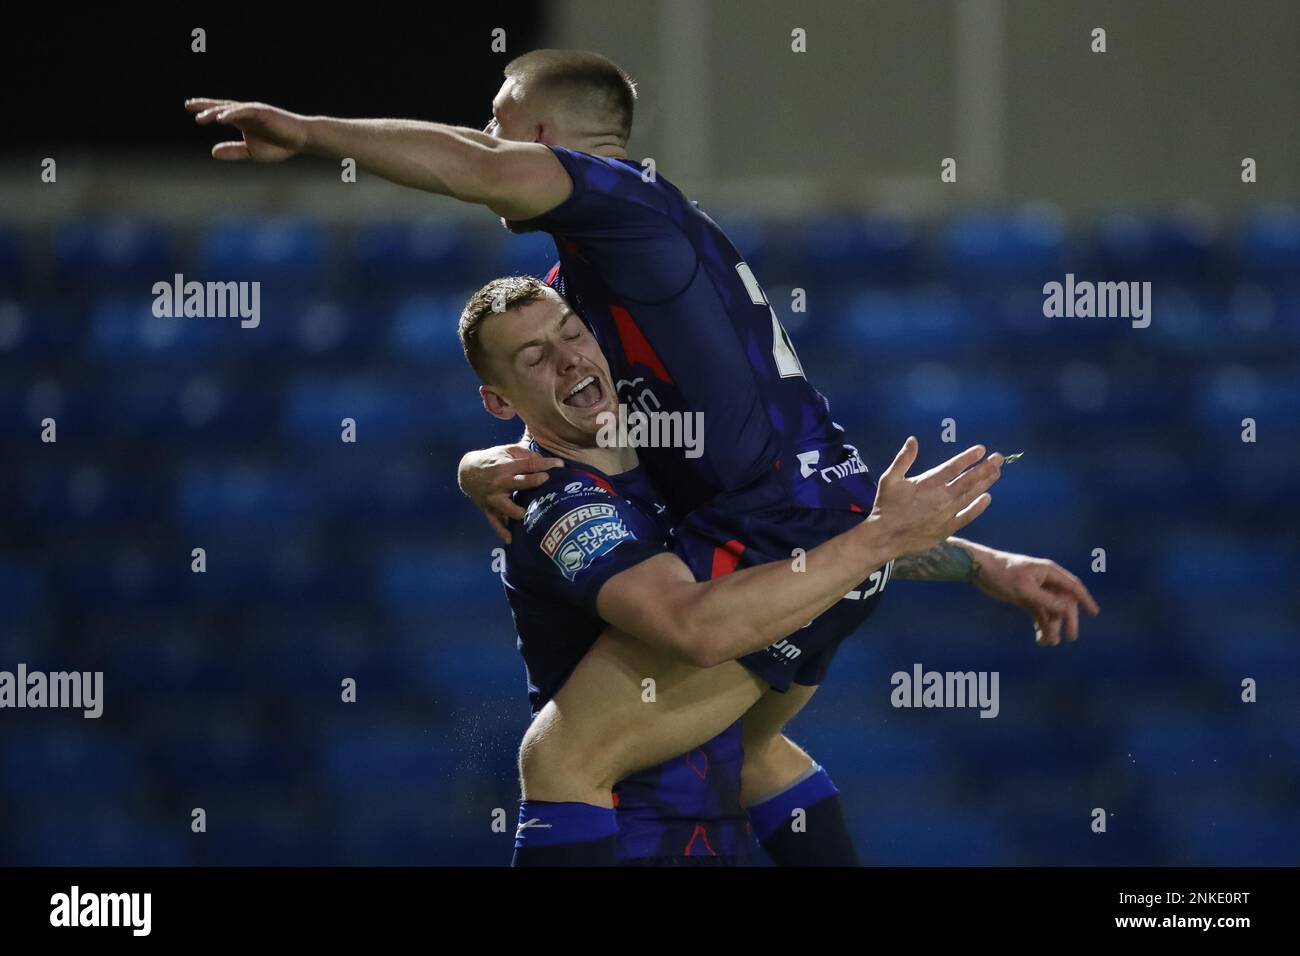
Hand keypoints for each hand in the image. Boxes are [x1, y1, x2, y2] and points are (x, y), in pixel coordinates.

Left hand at [185, 98, 310, 161]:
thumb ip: (233, 151)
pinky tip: (222, 118)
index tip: (189, 108)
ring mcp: (253, 111)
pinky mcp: (262, 112)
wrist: (300, 140)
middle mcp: (245, 113)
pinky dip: (233, 114)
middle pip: (221, 107)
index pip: (220, 112)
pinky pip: (244, 112)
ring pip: (230, 109)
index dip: (206, 110)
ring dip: (216, 112)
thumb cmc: (279, 145)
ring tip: (202, 118)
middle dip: (205, 107)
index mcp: (242, 121)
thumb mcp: (251, 152)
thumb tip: (212, 152)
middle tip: (189, 107)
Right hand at [458, 445, 563, 543]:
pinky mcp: (489, 509)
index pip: (528, 464)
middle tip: (546, 480)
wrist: (467, 471)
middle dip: (533, 481)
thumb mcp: (507, 450)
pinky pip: (495, 522)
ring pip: (507, 507)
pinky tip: (511, 539)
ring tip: (530, 514)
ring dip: (518, 511)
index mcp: (506, 466)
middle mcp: (500, 482)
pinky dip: (502, 531)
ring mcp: (494, 498)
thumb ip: (526, 455)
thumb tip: (546, 462)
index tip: (560, 465)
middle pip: (519, 483)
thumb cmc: (493, 459)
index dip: (545, 464)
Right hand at [871, 437, 1001, 555]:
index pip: (953, 466)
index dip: (968, 457)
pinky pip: (967, 515)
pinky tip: (987, 498)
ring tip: (997, 473)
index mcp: (928, 482)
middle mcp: (942, 496)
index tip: (981, 449)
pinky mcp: (948, 527)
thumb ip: (903, 459)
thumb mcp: (889, 479)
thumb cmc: (886, 506)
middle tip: (998, 458)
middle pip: (968, 479)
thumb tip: (913, 440)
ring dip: (985, 483)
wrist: (885, 536)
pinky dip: (978, 507)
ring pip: (971, 495)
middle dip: (985, 467)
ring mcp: (947, 513)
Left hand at [966, 545, 1100, 645]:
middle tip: (1070, 638)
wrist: (980, 570)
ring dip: (1051, 627)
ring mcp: (1037, 590)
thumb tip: (1066, 610)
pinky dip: (1041, 626)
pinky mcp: (1026, 599)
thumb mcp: (1024, 588)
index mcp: (1049, 572)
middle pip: (1064, 603)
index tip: (1094, 612)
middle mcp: (1046, 581)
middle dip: (1067, 620)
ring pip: (1051, 611)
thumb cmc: (1002, 573)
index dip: (1085, 599)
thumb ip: (1046, 600)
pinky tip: (1040, 638)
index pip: (1073, 586)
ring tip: (1047, 643)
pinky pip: (1039, 614)